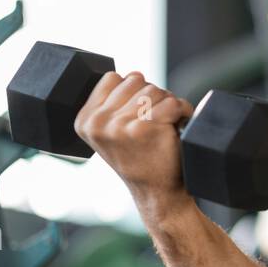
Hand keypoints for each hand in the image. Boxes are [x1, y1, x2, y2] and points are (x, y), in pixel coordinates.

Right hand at [73, 71, 195, 209]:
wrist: (157, 192)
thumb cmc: (140, 158)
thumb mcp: (112, 132)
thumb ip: (112, 104)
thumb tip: (131, 74)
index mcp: (85, 120)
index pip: (113, 78)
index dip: (133, 91)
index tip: (138, 114)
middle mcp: (97, 123)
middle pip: (135, 80)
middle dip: (151, 96)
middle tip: (155, 120)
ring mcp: (119, 126)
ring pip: (154, 90)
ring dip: (167, 104)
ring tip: (165, 126)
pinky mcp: (144, 128)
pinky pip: (171, 102)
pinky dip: (182, 111)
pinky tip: (178, 126)